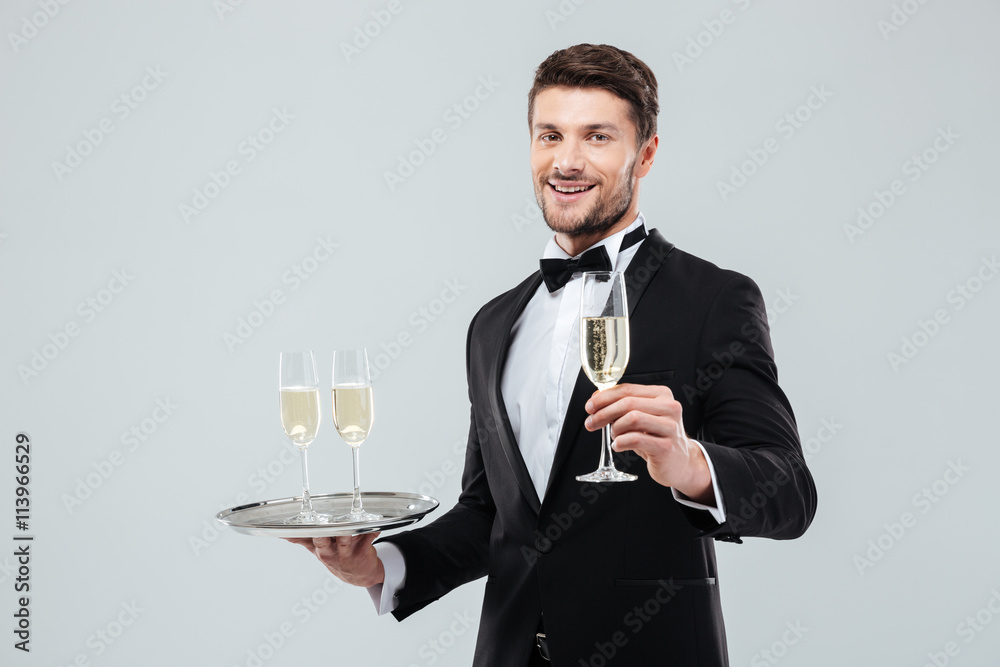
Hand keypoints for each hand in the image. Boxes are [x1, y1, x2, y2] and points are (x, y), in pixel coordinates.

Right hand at [284, 532, 384, 587]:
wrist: (360, 575)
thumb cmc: (337, 558)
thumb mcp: (318, 552)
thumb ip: (302, 540)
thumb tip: (283, 533)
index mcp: (320, 550)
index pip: (308, 539)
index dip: (301, 531)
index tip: (294, 524)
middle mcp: (332, 551)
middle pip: (322, 540)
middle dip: (320, 532)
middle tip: (318, 522)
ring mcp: (348, 551)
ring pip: (345, 538)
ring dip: (346, 529)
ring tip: (347, 520)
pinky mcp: (363, 549)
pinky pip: (368, 536)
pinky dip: (372, 531)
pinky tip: (375, 527)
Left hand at [584, 383, 713, 502]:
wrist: (679, 463)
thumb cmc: (656, 438)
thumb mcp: (641, 417)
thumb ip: (622, 406)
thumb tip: (596, 399)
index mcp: (662, 395)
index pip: (628, 389)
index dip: (605, 397)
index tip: (589, 406)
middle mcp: (670, 407)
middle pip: (628, 403)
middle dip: (604, 413)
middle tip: (591, 423)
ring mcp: (670, 427)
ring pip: (632, 418)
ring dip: (615, 428)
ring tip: (614, 436)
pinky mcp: (666, 447)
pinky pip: (635, 439)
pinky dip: (620, 442)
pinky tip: (619, 446)